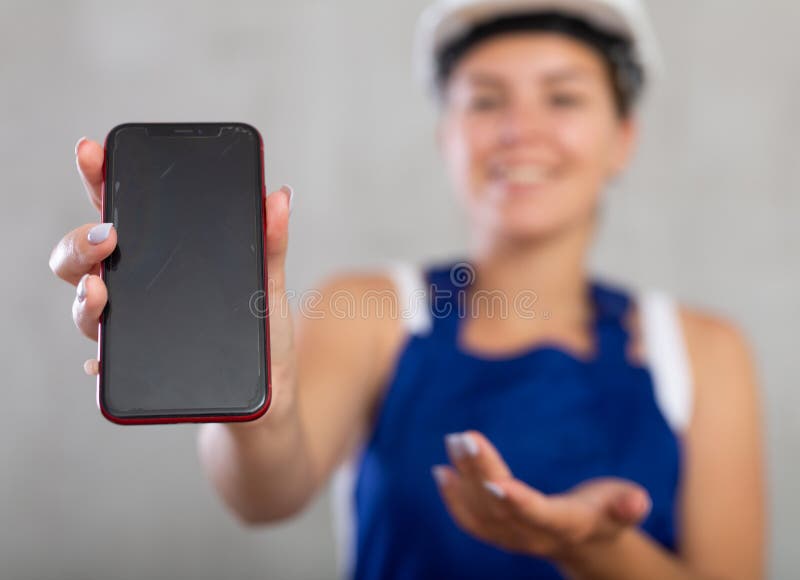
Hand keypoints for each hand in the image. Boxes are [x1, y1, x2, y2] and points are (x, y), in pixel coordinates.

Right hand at [49, 138, 295, 422]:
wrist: (267, 401)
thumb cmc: (263, 336)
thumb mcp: (269, 287)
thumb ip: (270, 243)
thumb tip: (278, 196)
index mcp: (163, 259)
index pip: (122, 210)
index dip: (102, 179)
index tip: (93, 152)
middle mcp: (138, 292)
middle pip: (83, 259)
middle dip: (80, 242)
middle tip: (108, 236)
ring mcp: (134, 333)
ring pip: (85, 311)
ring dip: (83, 299)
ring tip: (101, 292)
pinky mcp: (141, 374)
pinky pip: (109, 370)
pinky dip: (103, 363)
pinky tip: (103, 362)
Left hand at [432, 430, 650, 561]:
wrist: (588, 543)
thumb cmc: (608, 512)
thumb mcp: (622, 507)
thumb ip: (626, 506)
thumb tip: (638, 501)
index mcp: (567, 526)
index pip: (539, 515)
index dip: (519, 502)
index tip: (497, 484)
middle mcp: (535, 536)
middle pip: (501, 508)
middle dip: (481, 472)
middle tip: (463, 438)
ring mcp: (514, 538)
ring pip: (482, 512)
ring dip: (464, 478)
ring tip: (453, 442)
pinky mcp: (499, 533)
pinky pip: (472, 521)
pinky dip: (454, 498)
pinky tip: (442, 472)